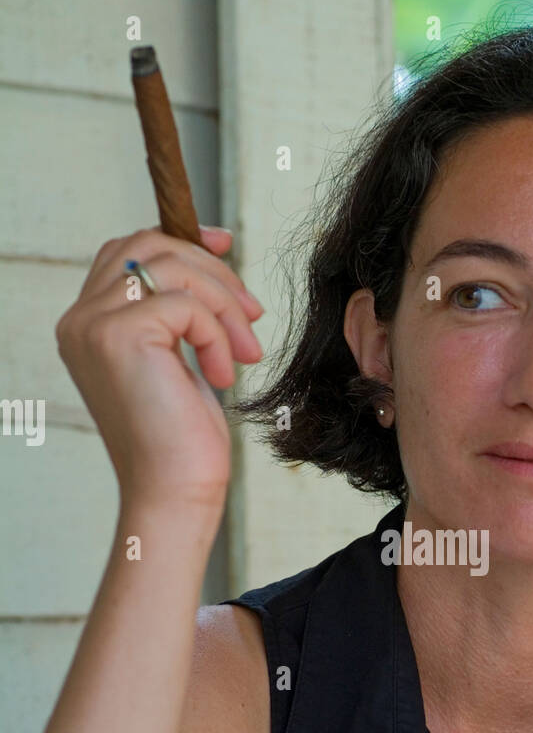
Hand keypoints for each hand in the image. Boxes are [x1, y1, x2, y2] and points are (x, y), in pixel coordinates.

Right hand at [54, 225, 263, 513]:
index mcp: (87, 323)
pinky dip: (217, 334)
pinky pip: (187, 304)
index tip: (227, 247)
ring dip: (224, 304)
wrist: (174, 492)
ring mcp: (93, 325)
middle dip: (213, 271)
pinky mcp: (119, 335)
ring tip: (245, 352)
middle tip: (252, 316)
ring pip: (172, 266)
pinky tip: (223, 375)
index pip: (129, 249)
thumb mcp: (179, 358)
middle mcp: (79, 319)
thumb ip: (179, 308)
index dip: (182, 240)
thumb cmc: (183, 438)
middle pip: (150, 244)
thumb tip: (214, 248)